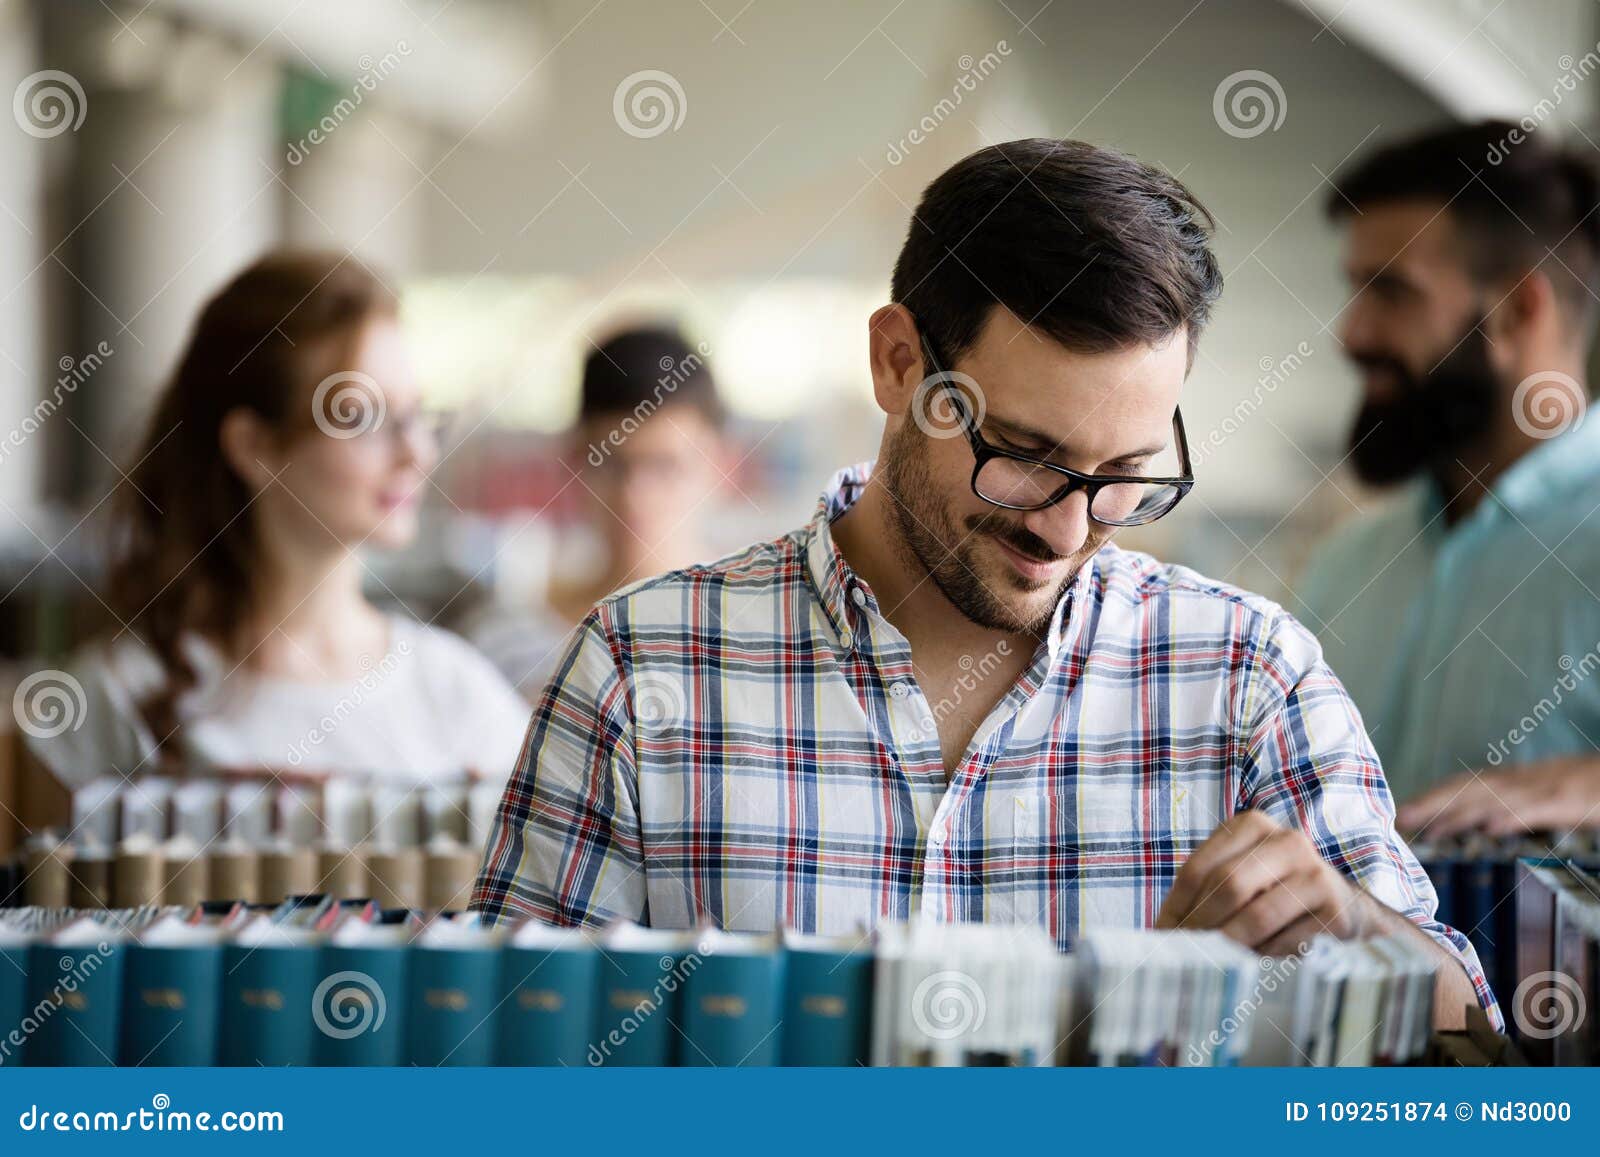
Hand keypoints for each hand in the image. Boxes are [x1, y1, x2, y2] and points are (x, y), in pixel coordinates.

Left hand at [1156, 810, 1374, 954]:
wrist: (1345, 906)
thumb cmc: (1274, 891)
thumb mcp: (1239, 876)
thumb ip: (1204, 892)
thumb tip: (1160, 934)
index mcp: (1251, 826)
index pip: (1198, 870)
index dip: (1175, 908)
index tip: (1162, 938)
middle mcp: (1287, 841)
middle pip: (1227, 886)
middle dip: (1200, 926)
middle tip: (1184, 955)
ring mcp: (1316, 875)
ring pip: (1256, 916)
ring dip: (1228, 946)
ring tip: (1211, 964)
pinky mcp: (1335, 913)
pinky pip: (1284, 943)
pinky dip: (1261, 959)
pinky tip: (1251, 967)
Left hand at [1396, 756, 1599, 838]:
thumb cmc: (1591, 787)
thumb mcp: (1550, 796)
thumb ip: (1517, 806)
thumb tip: (1485, 824)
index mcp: (1518, 780)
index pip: (1468, 785)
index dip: (1435, 796)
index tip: (1404, 812)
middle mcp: (1525, 780)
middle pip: (1471, 788)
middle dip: (1433, 803)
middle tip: (1400, 820)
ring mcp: (1546, 788)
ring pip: (1496, 798)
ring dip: (1461, 812)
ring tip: (1430, 827)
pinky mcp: (1570, 800)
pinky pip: (1537, 808)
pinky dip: (1513, 815)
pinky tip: (1491, 828)